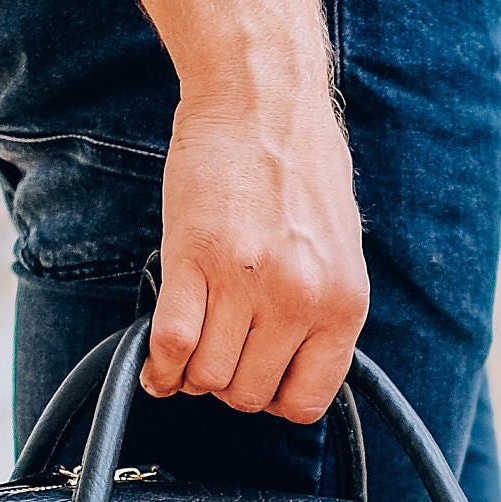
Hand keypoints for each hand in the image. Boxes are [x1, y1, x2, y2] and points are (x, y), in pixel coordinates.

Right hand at [143, 69, 369, 424]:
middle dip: (227, 383)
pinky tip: (156, 360)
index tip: (256, 377)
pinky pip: (171, 342)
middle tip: (218, 351)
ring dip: (190, 373)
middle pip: (248, 394)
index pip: (305, 400)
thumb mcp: (337, 251)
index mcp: (343, 304)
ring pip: (206, 376)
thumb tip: (288, 370)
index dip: (273, 398)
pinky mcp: (194, 258)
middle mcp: (300, 299)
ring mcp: (247, 281)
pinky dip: (157, 364)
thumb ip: (320, 312)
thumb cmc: (301, 168)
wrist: (264, 100)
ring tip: (190, 344)